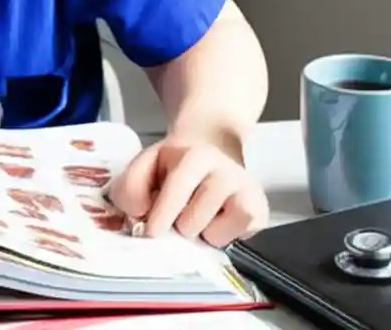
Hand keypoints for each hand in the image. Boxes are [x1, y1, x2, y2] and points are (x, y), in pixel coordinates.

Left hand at [108, 131, 267, 246]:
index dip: (161, 213)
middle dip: (177, 224)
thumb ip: (131, 186)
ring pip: (210, 235)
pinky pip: (230, 241)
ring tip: (198, 212)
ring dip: (198, 231)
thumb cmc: (176, 164)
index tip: (151, 231)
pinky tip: (216, 217)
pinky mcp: (260, 211)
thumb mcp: (146, 164)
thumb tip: (138, 213)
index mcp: (196, 157)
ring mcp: (247, 191)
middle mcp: (226, 172)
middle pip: (190, 222)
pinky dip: (219, 236)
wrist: (215, 148)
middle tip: (178, 210)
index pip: (178, 189)